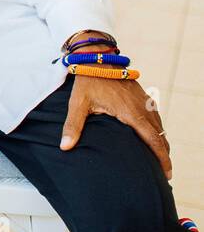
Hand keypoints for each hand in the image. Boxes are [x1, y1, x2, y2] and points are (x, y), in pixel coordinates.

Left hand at [61, 57, 171, 178]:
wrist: (96, 58)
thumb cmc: (87, 81)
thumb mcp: (78, 104)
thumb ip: (73, 126)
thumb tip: (65, 147)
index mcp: (131, 113)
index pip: (153, 140)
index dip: (162, 158)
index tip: (167, 173)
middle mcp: (142, 107)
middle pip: (160, 136)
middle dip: (164, 155)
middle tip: (165, 173)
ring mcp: (144, 100)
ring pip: (159, 126)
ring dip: (161, 142)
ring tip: (159, 158)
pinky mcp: (142, 95)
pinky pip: (154, 115)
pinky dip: (157, 128)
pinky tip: (152, 135)